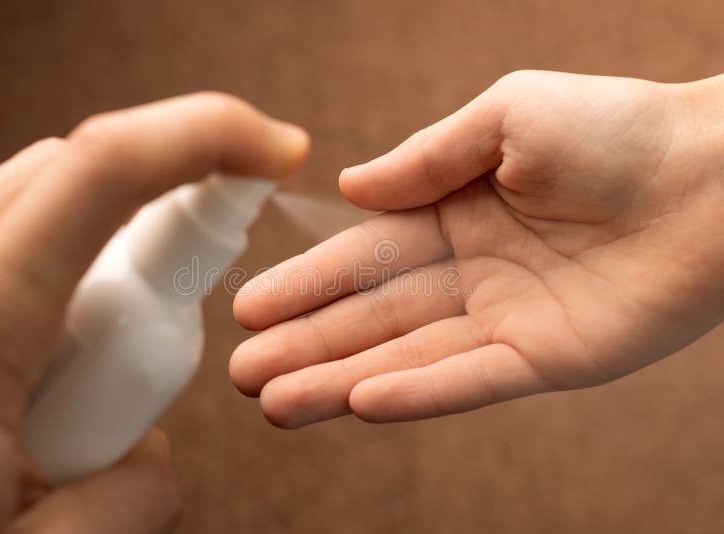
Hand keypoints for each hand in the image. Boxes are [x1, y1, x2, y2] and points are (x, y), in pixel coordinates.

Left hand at [0, 93, 308, 532]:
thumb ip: (130, 502)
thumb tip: (153, 453)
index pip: (103, 172)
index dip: (206, 136)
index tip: (275, 150)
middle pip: (83, 174)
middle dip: (161, 222)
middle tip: (168, 324)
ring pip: (45, 201)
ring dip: (106, 263)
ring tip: (81, 380)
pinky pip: (10, 238)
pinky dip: (62, 277)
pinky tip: (45, 365)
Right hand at [230, 70, 723, 427]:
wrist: (723, 174)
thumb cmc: (618, 129)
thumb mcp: (506, 114)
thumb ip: (424, 158)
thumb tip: (347, 189)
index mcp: (455, 212)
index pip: (363, 256)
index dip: (305, 284)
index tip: (249, 310)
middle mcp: (471, 272)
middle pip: (373, 318)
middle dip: (306, 346)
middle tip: (243, 377)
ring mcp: (507, 319)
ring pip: (408, 358)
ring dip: (340, 382)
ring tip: (277, 405)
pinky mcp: (549, 358)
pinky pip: (472, 379)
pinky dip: (418, 393)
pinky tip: (361, 403)